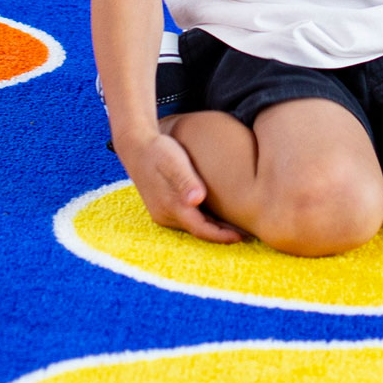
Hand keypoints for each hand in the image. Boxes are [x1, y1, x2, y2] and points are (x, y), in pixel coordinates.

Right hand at [118, 130, 242, 243]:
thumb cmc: (159, 150)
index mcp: (170, 206)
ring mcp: (162, 212)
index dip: (220, 235)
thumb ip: (185, 181)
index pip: (200, 229)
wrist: (135, 146)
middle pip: (198, 231)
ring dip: (213, 229)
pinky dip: (204, 221)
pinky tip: (217, 216)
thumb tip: (196, 200)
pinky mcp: (163, 207)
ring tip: (236, 228)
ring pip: (192, 226)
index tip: (240, 237)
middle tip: (247, 235)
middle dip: (221, 234)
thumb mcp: (173, 162)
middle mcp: (164, 215)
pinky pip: (187, 219)